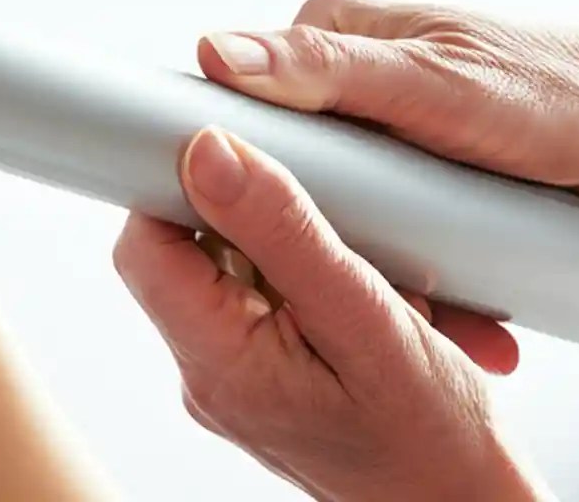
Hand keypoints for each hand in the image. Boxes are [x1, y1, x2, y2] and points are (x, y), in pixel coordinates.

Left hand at [114, 129, 546, 500]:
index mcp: (222, 364)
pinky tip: (361, 284)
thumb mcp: (370, 320)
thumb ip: (287, 234)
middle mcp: (211, 372)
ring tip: (359, 260)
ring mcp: (232, 374)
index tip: (234, 142)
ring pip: (225, 262)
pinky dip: (304, 269)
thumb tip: (207, 155)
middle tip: (322, 201)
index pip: (146, 246)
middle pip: (182, 248)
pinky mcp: (260, 369)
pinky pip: (258, 291)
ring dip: (286, 238)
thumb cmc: (431, 435)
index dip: (173, 182)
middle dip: (246, 207)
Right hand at [196, 0, 578, 287]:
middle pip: (276, 169)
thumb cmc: (554, 92)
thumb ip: (325, 67)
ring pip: (323, 208)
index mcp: (327, 36)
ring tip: (416, 305)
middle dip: (308, 234)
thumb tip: (218, 52)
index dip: (228, 173)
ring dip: (356, 261)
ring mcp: (372, 130)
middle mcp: (341, 80)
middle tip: (358, 284)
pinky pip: (369, 226)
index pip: (233, 106)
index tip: (243, 235)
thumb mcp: (433, 80)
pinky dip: (392, 265)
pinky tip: (428, 299)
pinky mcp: (402, 174)